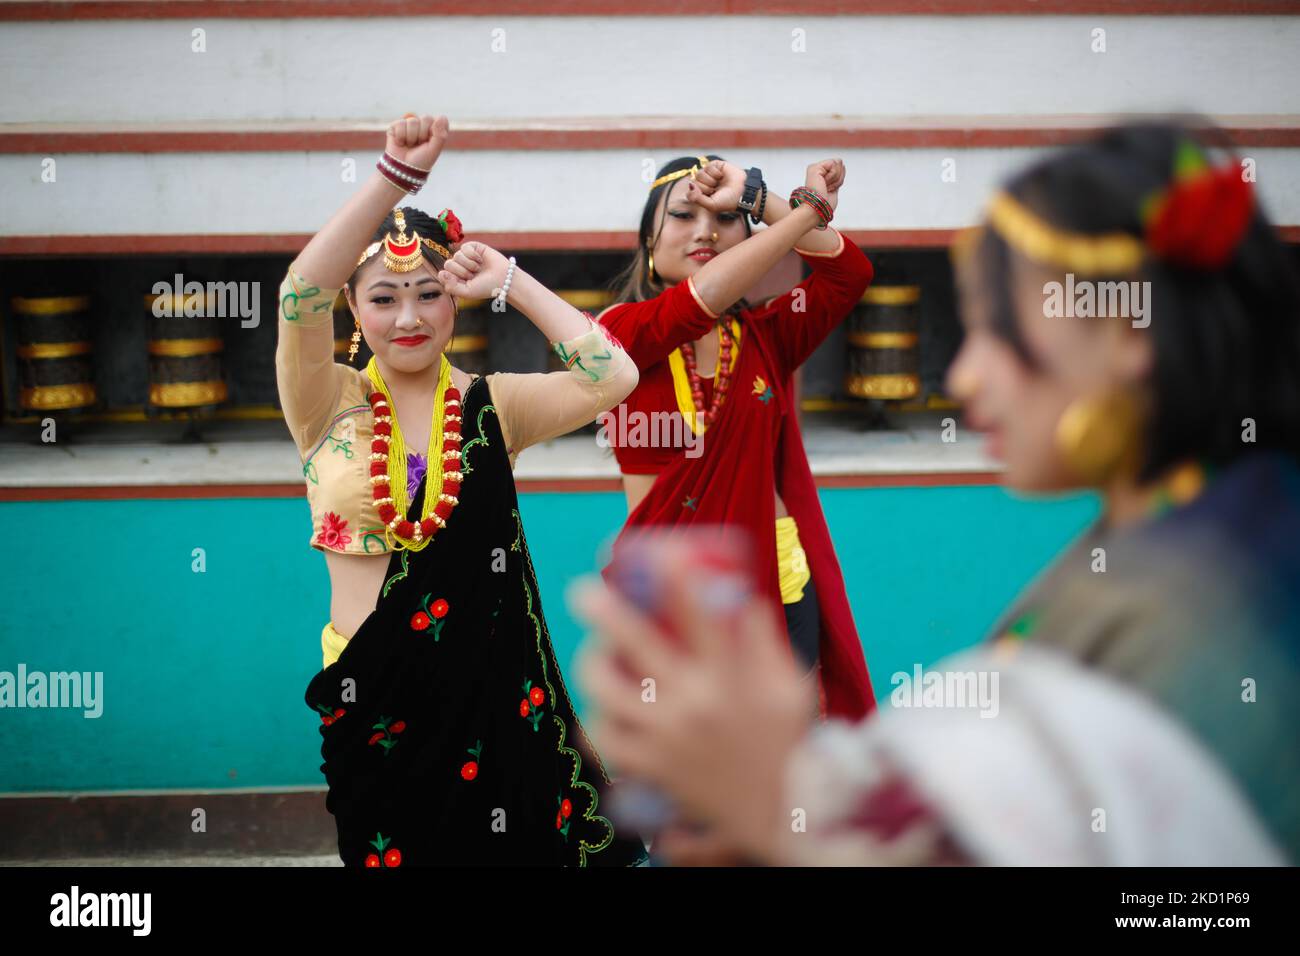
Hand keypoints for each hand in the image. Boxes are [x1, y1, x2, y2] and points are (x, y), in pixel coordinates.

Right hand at [385, 113, 449, 170]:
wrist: (403, 169)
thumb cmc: (421, 160)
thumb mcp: (434, 149)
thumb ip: (440, 134)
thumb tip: (441, 117)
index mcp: (435, 129)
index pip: (440, 119)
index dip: (435, 132)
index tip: (431, 143)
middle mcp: (423, 124)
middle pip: (426, 118)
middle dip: (423, 134)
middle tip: (419, 144)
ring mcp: (409, 124)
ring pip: (412, 121)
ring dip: (411, 137)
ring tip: (410, 145)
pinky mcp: (396, 125)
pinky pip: (400, 123)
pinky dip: (401, 136)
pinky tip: (401, 143)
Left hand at [437, 240, 511, 299]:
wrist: (503, 279)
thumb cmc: (486, 288)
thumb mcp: (467, 292)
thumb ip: (451, 287)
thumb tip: (440, 273)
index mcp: (455, 278)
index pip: (443, 274)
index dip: (453, 278)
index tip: (465, 283)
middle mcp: (459, 267)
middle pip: (448, 264)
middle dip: (462, 272)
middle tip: (474, 276)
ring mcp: (465, 256)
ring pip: (456, 255)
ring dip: (469, 264)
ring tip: (479, 269)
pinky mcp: (473, 247)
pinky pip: (464, 247)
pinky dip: (473, 255)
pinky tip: (480, 260)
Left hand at [569, 543, 815, 863]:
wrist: (787, 814)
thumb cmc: (790, 742)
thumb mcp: (789, 684)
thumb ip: (762, 638)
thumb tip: (737, 593)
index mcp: (731, 675)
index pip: (697, 612)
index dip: (674, 574)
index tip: (655, 550)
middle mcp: (695, 702)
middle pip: (635, 642)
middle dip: (603, 609)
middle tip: (583, 592)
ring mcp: (668, 737)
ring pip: (606, 690)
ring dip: (593, 666)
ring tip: (594, 656)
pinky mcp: (653, 768)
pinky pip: (605, 739)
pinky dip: (596, 723)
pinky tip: (600, 712)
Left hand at [685, 159, 745, 212]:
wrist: (743, 192)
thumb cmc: (728, 201)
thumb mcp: (711, 205)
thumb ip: (696, 198)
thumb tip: (690, 184)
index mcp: (702, 194)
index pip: (690, 191)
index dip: (698, 194)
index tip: (709, 196)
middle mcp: (704, 183)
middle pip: (694, 182)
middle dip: (706, 188)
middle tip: (716, 190)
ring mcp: (709, 174)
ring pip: (699, 174)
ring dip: (710, 180)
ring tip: (719, 183)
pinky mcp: (715, 165)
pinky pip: (707, 167)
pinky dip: (715, 173)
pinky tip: (721, 176)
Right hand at [804, 158, 844, 212]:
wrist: (817, 210)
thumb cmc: (825, 204)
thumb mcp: (835, 186)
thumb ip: (837, 175)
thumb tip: (840, 160)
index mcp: (820, 174)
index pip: (840, 168)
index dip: (839, 180)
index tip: (829, 191)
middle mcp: (816, 169)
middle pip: (840, 163)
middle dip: (839, 178)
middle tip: (828, 189)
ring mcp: (814, 167)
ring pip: (838, 162)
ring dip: (836, 179)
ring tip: (825, 187)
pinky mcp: (814, 167)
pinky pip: (833, 164)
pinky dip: (833, 176)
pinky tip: (824, 183)